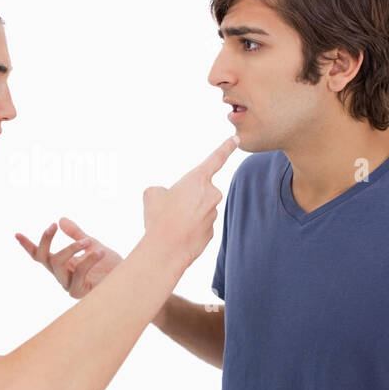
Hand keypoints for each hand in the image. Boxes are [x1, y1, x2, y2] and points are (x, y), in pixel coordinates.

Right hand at [15, 217, 123, 298]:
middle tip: (52, 225)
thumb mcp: (92, 244)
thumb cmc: (111, 266)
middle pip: (43, 259)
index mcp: (62, 265)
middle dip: (45, 241)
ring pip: (57, 265)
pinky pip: (78, 273)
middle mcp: (62, 276)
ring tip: (88, 241)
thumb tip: (61, 219)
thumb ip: (76, 234)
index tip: (16, 233)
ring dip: (71, 249)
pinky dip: (88, 259)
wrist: (130, 280)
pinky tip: (100, 251)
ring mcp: (70, 285)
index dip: (28, 245)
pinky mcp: (80, 292)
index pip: (40, 256)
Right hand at [141, 135, 237, 267]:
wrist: (166, 250)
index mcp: (198, 179)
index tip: (236, 139)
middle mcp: (211, 194)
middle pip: (198, 191)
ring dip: (186, 214)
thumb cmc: (159, 219)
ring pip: (198, 209)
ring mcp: (213, 214)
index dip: (226, 147)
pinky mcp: (212, 232)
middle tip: (169, 210)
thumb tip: (168, 197)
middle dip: (186, 198)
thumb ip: (162, 190)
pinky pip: (199, 225)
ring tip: (171, 224)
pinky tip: (178, 235)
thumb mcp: (151, 194)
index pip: (216, 159)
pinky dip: (189, 228)